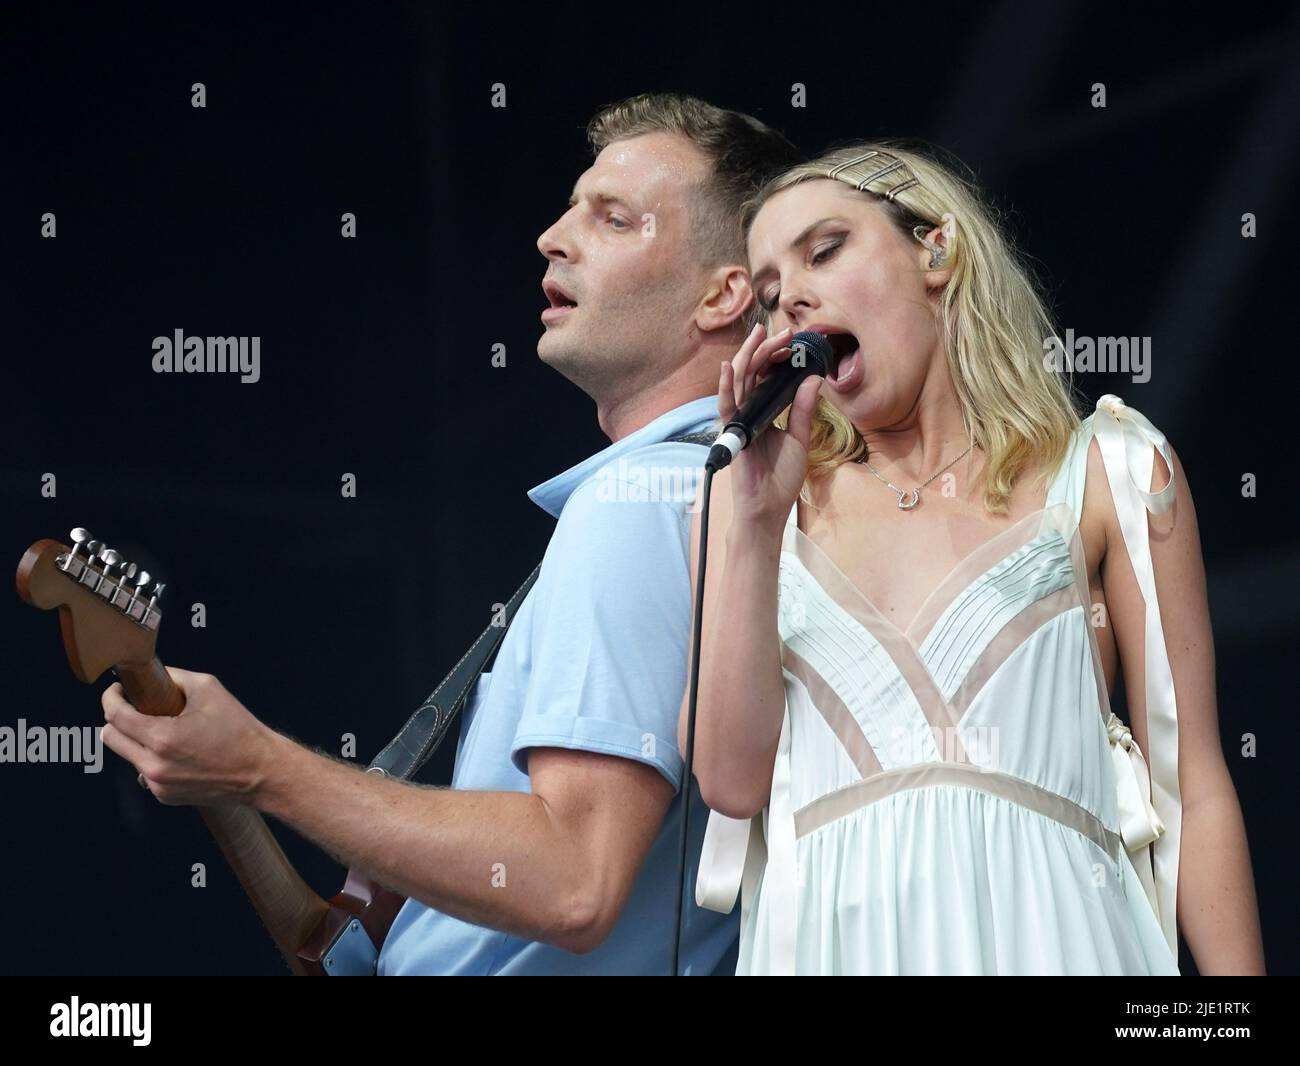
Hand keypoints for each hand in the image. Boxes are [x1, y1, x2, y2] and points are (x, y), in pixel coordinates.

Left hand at [101, 667, 281, 805]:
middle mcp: (153, 765)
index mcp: (161, 737)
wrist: (261, 771)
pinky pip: (144, 771)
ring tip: (164, 729)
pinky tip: (178, 751)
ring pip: (126, 755)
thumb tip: (153, 674)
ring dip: (136, 739)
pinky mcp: (165, 796)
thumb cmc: (240, 731)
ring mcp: (157, 784)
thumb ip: (175, 677)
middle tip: (135, 707)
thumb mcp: (209, 689)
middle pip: (110, 737)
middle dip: (117, 718)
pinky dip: (152, 757)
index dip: (111, 697)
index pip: (114, 715)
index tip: (118, 690)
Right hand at [719, 323, 823, 532]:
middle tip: (782, 331)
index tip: (793, 341)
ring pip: (740, 382)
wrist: (769, 507)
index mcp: (765, 412)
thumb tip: (813, 380)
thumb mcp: (799, 439)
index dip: (778, 358)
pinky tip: (730, 366)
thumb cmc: (781, 478)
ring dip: (750, 357)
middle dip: (765, 349)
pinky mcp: (732, 433)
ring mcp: (739, 421)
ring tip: (760, 334)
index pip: (767, 377)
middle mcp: (749, 412)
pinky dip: (726, 386)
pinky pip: (727, 406)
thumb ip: (803, 410)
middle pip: (754, 373)